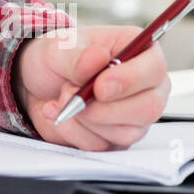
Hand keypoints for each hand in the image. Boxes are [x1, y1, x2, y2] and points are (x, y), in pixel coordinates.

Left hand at [11, 25, 169, 150]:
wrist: (37, 83)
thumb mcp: (58, 48)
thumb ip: (77, 56)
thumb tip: (97, 58)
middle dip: (105, 108)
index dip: (131, 80)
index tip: (100, 86)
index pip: (155, 68)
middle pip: (149, 107)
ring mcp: (134, 115)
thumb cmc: (58, 58)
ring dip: (85, 118)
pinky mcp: (116, 138)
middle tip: (72, 94)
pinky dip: (75, 131)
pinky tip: (62, 113)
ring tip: (63, 97)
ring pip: (126, 132)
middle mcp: (144, 86)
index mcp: (138, 51)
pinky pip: (102, 145)